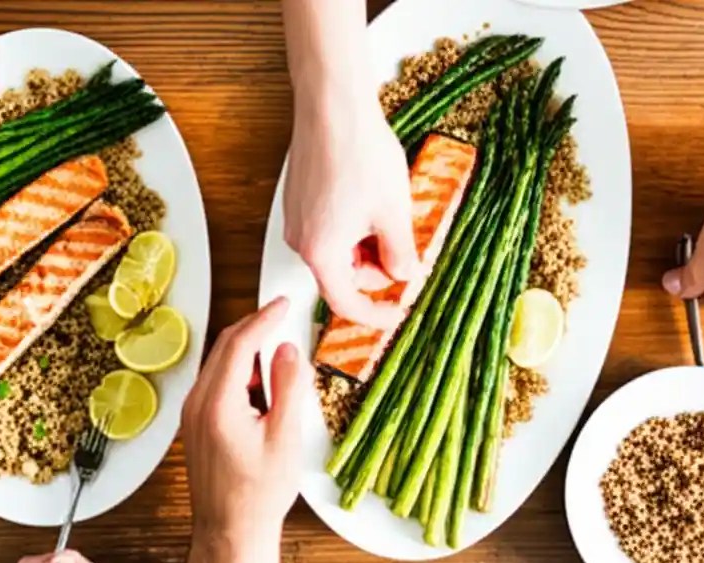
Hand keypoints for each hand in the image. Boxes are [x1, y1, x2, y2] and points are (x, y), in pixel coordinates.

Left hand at [182, 297, 313, 541]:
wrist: (230, 532)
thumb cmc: (258, 494)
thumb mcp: (284, 438)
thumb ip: (287, 388)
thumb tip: (288, 350)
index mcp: (218, 404)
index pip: (239, 343)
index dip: (264, 318)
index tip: (282, 304)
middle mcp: (197, 404)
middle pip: (224, 348)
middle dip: (254, 330)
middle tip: (283, 320)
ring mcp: (191, 415)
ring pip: (219, 365)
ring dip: (247, 355)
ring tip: (279, 367)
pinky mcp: (194, 425)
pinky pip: (215, 385)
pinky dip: (238, 376)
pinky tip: (261, 393)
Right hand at [284, 87, 414, 328]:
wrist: (332, 106)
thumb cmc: (359, 154)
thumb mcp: (395, 213)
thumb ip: (401, 254)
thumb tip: (405, 275)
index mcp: (321, 252)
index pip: (345, 303)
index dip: (374, 314)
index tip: (396, 313)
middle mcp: (300, 240)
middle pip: (342, 275)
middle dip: (376, 269)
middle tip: (407, 248)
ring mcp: (296, 218)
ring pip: (337, 250)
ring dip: (366, 244)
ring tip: (390, 213)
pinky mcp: (299, 198)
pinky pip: (328, 227)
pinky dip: (353, 226)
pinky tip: (372, 199)